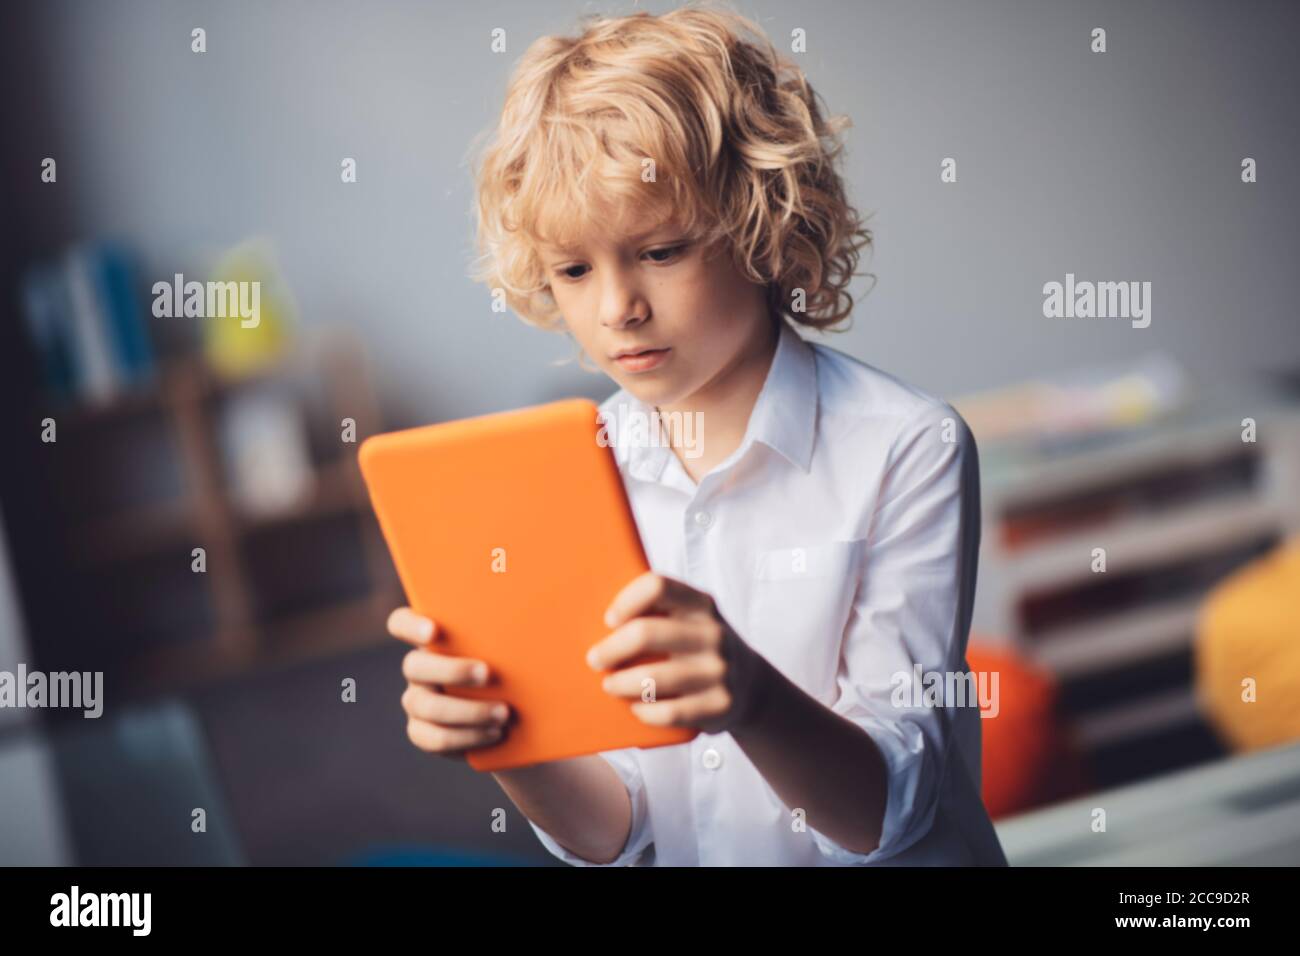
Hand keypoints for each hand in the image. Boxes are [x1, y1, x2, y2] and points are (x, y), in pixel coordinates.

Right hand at [387, 606, 511, 758]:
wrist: (520, 714)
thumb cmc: (519, 665)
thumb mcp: (519, 643)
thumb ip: (516, 625)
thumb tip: (539, 607)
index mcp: (434, 638)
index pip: (402, 623)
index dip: (410, 626)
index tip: (433, 631)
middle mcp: (420, 668)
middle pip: (415, 666)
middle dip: (451, 670)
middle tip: (486, 673)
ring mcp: (418, 701)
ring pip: (426, 705)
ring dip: (466, 710)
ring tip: (503, 713)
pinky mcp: (424, 732)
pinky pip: (433, 738)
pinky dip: (466, 737)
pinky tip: (494, 733)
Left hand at [587, 572, 769, 734]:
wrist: (751, 685)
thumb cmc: (699, 647)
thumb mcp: (691, 620)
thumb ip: (658, 612)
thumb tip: (589, 615)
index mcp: (701, 603)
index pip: (657, 585)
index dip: (626, 600)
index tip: (609, 620)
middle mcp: (713, 633)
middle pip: (645, 633)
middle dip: (610, 649)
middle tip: (594, 660)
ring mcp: (719, 670)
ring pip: (652, 678)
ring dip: (621, 684)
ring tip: (609, 686)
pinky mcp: (720, 704)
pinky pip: (668, 712)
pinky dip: (645, 711)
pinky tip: (636, 708)